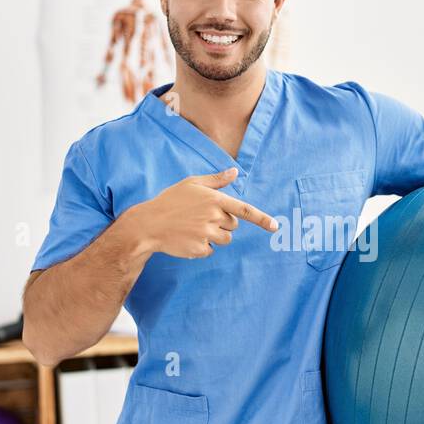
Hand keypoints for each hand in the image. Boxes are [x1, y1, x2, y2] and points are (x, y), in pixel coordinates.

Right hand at [126, 168, 278, 258]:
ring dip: (215, 236)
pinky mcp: (199, 249)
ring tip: (194, 228)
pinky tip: (188, 238)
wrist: (148, 224)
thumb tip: (235, 173)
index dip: (262, 219)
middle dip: (223, 223)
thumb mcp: (191, 184)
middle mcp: (213, 217)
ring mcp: (206, 234)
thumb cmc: (170, 201)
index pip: (244, 210)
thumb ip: (216, 180)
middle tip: (201, 218)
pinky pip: (211, 250)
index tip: (275, 227)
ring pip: (225, 239)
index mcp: (214, 199)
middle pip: (233, 226)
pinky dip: (202, 247)